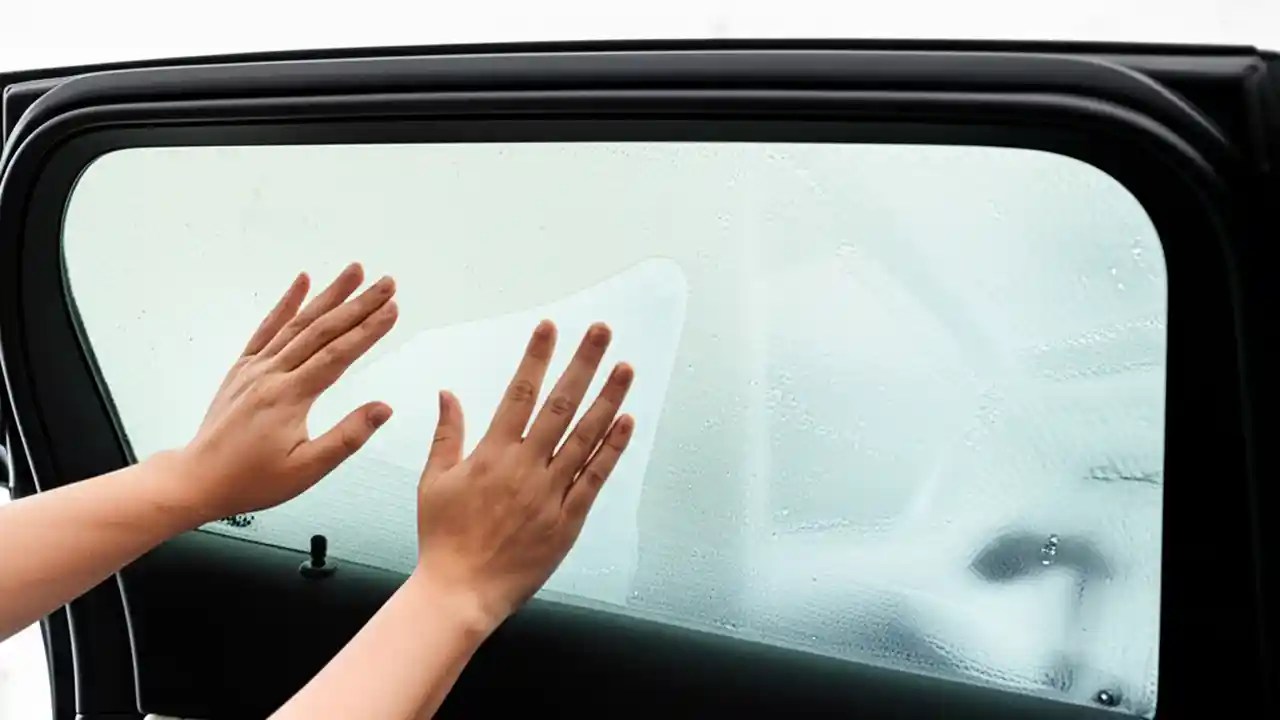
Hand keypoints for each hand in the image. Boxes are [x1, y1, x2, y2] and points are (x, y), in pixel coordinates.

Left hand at [173, 263, 398, 521]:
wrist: (197, 479)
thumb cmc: (251, 480)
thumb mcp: (306, 469)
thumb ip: (347, 436)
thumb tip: (383, 408)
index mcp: (290, 397)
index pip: (338, 354)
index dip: (368, 330)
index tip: (393, 309)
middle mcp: (272, 374)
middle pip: (322, 330)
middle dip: (358, 304)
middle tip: (387, 283)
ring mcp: (255, 367)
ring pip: (298, 322)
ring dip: (329, 295)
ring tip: (354, 271)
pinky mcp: (243, 368)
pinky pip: (266, 328)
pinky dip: (285, 303)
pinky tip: (301, 282)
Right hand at [414, 320, 634, 628]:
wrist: (461, 591)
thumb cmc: (443, 538)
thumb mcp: (433, 481)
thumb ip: (446, 434)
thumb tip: (448, 393)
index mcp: (491, 454)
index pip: (518, 393)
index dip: (536, 358)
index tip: (549, 328)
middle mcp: (525, 467)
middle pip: (560, 404)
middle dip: (582, 363)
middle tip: (601, 330)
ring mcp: (550, 492)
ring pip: (585, 436)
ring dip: (608, 398)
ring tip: (625, 366)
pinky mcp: (568, 519)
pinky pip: (595, 477)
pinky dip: (612, 448)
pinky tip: (627, 421)